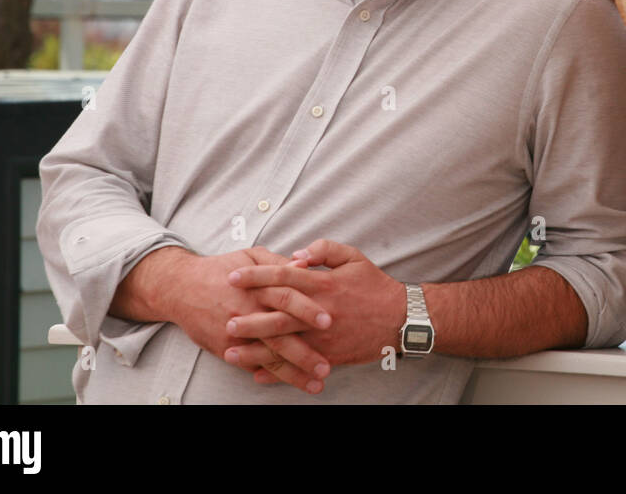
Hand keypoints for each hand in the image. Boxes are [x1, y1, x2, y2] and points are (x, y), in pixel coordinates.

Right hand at [160, 247, 330, 392]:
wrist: (181, 288)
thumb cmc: (223, 269)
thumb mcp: (252, 257)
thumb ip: (279, 264)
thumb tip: (306, 264)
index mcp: (257, 286)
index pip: (286, 298)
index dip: (307, 309)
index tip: (330, 322)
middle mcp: (247, 312)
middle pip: (279, 334)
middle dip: (304, 352)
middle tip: (327, 366)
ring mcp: (236, 334)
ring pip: (268, 357)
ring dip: (293, 373)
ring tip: (316, 383)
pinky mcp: (227, 349)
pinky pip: (252, 364)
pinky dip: (271, 375)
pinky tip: (292, 382)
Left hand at [224, 239, 405, 379]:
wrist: (400, 318)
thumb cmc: (374, 286)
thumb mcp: (353, 257)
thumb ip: (324, 250)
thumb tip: (297, 256)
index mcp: (322, 284)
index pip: (282, 277)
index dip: (255, 276)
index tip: (232, 276)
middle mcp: (319, 311)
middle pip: (277, 314)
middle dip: (249, 317)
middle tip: (225, 319)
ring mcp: (323, 336)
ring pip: (283, 344)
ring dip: (255, 349)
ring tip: (230, 352)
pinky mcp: (329, 355)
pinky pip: (298, 365)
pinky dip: (277, 372)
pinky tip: (257, 375)